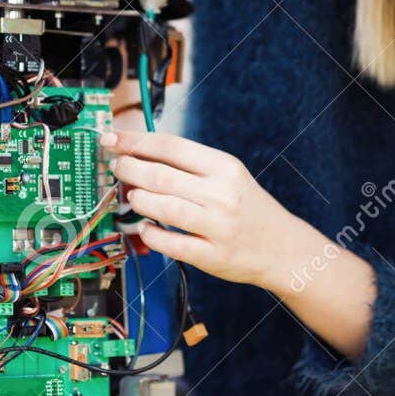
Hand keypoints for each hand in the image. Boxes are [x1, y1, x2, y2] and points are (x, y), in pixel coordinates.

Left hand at [101, 130, 317, 289]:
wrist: (283, 247)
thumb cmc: (247, 207)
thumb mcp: (227, 175)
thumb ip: (189, 165)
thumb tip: (139, 152)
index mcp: (224, 167)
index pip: (171, 146)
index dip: (134, 141)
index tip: (112, 139)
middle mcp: (222, 194)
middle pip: (161, 175)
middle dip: (129, 169)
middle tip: (116, 168)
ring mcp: (218, 226)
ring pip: (164, 208)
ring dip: (138, 200)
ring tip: (132, 196)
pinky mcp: (212, 256)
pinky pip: (171, 244)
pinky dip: (150, 234)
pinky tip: (144, 227)